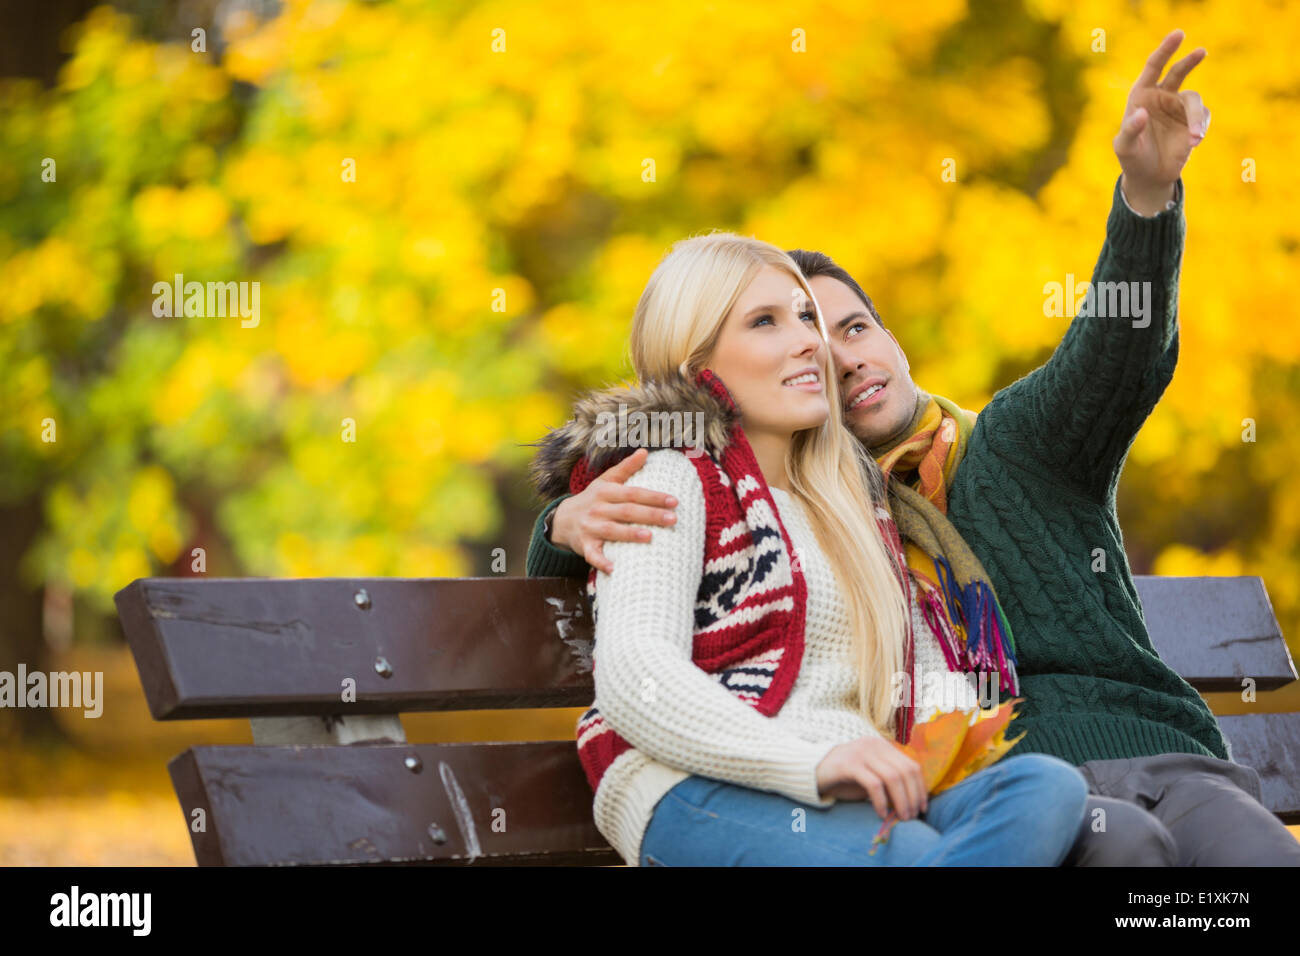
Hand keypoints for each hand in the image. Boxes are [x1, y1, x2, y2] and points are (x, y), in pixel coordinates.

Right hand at [549, 448, 678, 573]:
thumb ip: (626, 468)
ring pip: (611, 531)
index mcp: (605, 492)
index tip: (674, 500)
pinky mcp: (584, 545)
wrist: (562, 518)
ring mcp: (590, 527)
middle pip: (626, 511)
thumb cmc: (592, 498)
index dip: (653, 496)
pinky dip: (602, 562)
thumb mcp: (605, 481)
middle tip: (673, 519)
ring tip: (649, 537)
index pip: (633, 493)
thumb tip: (645, 452)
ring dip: (629, 535)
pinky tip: (614, 569)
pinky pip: (592, 555)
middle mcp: (598, 509)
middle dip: (650, 515)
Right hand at [815, 734, 927, 820]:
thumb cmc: (845, 777)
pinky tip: (881, 813)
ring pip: (892, 777)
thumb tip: (913, 803)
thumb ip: (890, 783)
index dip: (920, 788)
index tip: (922, 808)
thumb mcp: (872, 776)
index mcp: (883, 746)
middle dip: (912, 797)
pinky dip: (881, 801)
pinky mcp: (849, 764)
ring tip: (900, 818)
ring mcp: (862, 752)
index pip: (912, 766)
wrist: (813, 769)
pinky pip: (873, 784)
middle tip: (911, 817)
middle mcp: (875, 745)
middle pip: (905, 771)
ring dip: (901, 801)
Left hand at [1114, 29, 1208, 215]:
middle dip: (1189, 60)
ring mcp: (1179, 108)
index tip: (1179, 34)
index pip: (1153, 67)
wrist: (1149, 177)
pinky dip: (1200, 128)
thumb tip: (1141, 114)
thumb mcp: (1125, 147)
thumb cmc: (1132, 158)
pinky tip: (1193, 143)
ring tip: (1193, 138)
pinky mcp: (1193, 121)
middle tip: (1200, 51)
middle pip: (1178, 72)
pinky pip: (1203, 117)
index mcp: (1141, 95)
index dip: (1165, 50)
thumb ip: (1130, 130)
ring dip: (1195, 118)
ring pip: (1194, 100)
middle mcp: (1161, 97)